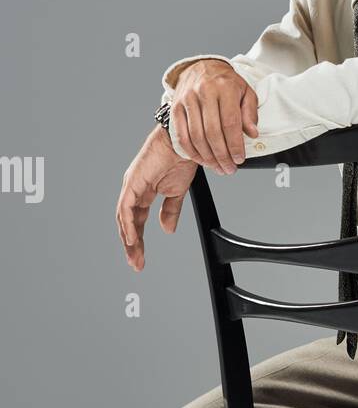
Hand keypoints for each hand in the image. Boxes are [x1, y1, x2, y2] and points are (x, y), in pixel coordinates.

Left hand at [116, 126, 197, 270]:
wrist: (184, 143)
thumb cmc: (180, 160)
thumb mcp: (176, 193)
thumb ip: (170, 211)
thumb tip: (167, 230)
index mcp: (143, 193)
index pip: (137, 222)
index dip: (139, 241)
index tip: (141, 259)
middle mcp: (133, 190)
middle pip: (128, 223)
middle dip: (132, 246)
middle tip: (136, 264)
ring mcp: (131, 186)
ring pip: (124, 218)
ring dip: (129, 240)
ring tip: (135, 256)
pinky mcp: (133, 183)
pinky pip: (126, 209)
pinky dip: (128, 225)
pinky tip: (132, 239)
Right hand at [169, 59, 259, 172]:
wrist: (203, 67)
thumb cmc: (226, 83)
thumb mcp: (246, 92)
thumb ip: (250, 113)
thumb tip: (252, 133)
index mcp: (224, 88)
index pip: (230, 123)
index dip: (235, 145)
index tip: (239, 159)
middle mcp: (204, 92)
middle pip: (212, 132)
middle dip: (222, 156)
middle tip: (229, 168)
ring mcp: (187, 99)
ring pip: (196, 136)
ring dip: (208, 157)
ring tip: (217, 167)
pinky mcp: (176, 107)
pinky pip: (182, 135)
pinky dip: (191, 151)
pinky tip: (201, 159)